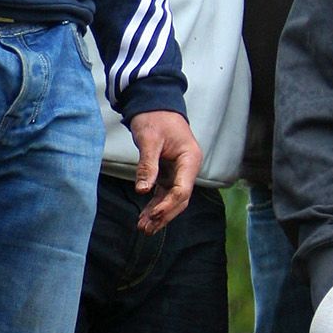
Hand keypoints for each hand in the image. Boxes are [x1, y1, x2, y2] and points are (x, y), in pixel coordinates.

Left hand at [128, 110, 200, 232]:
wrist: (154, 103)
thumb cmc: (154, 117)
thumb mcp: (149, 139)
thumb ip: (147, 165)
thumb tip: (142, 190)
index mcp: (190, 159)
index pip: (182, 190)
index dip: (168, 205)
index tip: (153, 215)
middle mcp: (188, 168)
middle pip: (179, 199)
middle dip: (164, 215)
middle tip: (146, 229)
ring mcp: (179, 171)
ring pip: (172, 199)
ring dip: (158, 213)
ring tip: (143, 227)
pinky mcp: (169, 173)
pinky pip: (164, 193)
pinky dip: (155, 204)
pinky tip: (145, 216)